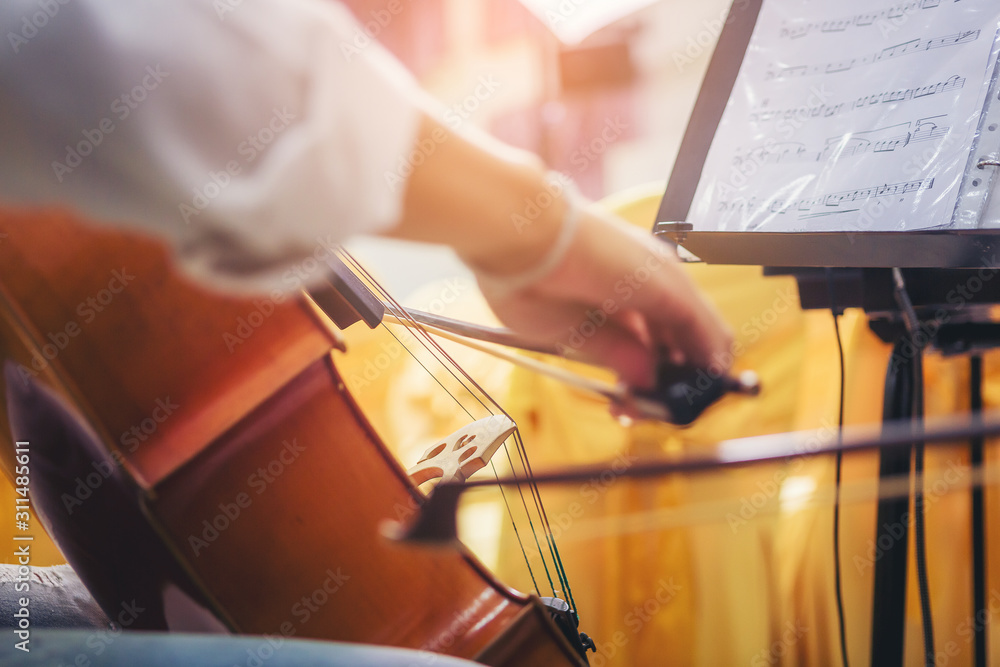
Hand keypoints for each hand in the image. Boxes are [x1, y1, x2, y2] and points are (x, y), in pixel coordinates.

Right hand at [472, 204, 732, 388]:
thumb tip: (645, 379)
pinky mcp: (671, 286)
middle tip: (647, 409)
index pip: (642, 336)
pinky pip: (706, 331)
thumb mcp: (571, 330)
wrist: (518, 233)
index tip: (625, 402)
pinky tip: (704, 386)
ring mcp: (659, 278)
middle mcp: (641, 278)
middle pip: (672, 336)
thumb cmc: (524, 277)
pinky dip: (707, 363)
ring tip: (675, 407)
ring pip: (694, 334)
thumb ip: (614, 353)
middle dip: (666, 378)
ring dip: (689, 376)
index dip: (639, 372)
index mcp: (610, 286)